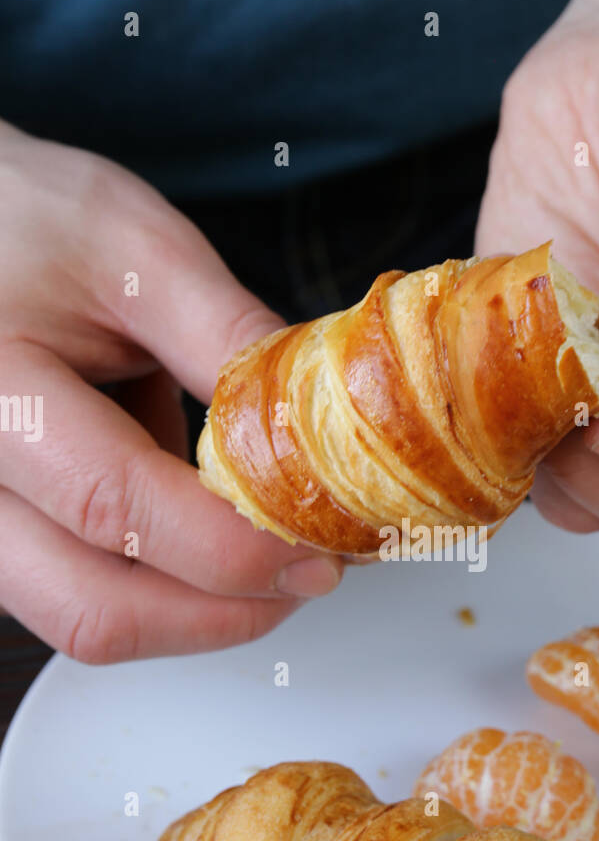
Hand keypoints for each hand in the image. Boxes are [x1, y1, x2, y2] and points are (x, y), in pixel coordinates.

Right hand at [0, 122, 340, 660]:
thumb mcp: (139, 251)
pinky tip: (206, 532)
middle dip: (227, 611)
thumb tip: (326, 436)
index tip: (321, 541)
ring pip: (90, 621)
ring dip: (199, 609)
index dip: (234, 547)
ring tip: (269, 549)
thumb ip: (231, 343)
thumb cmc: (28, 220)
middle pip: (95, 611)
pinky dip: (162, 587)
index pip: (116, 506)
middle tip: (310, 572)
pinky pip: (82, 597)